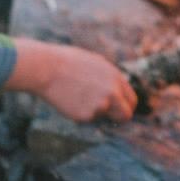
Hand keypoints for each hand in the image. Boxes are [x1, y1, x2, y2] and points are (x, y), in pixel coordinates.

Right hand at [3, 38, 136, 122]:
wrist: (48, 68)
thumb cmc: (68, 62)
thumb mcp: (96, 64)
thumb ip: (109, 79)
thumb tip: (117, 92)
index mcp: (116, 77)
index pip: (131, 100)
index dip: (125, 106)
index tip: (118, 110)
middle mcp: (112, 92)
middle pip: (126, 115)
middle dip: (118, 118)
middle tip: (108, 118)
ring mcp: (100, 105)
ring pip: (101, 116)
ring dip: (93, 111)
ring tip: (76, 95)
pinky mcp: (86, 116)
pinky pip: (86, 118)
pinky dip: (79, 112)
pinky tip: (69, 99)